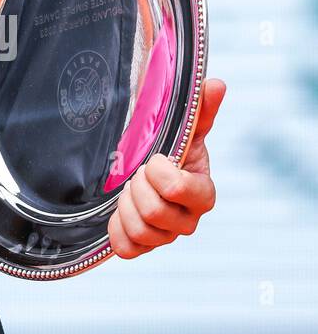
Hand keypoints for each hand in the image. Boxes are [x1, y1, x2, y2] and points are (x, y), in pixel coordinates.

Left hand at [107, 78, 224, 259]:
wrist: (145, 173)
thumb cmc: (168, 151)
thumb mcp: (183, 130)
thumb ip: (200, 109)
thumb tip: (216, 84)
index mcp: (202, 192)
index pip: (184, 192)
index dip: (161, 174)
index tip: (155, 159)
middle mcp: (188, 220)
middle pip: (157, 214)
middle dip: (138, 187)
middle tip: (136, 173)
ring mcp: (166, 237)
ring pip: (141, 232)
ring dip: (126, 205)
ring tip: (128, 189)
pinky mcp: (143, 247)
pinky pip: (127, 249)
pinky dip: (116, 230)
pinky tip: (118, 211)